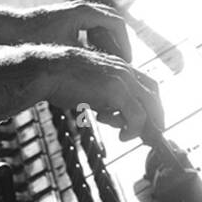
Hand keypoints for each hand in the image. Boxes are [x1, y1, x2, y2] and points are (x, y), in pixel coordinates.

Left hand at [22, 0, 131, 61]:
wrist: (14, 28)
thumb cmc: (36, 36)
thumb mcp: (67, 49)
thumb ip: (90, 55)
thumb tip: (108, 68)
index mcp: (85, 12)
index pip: (117, 24)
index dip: (125, 43)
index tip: (128, 59)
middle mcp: (83, 8)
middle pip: (113, 23)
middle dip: (120, 43)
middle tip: (125, 62)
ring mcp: (76, 12)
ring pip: (102, 25)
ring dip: (109, 42)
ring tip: (111, 62)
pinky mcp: (69, 18)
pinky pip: (91, 27)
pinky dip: (96, 41)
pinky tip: (93, 58)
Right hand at [49, 47, 163, 141]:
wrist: (45, 70)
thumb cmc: (59, 79)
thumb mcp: (87, 86)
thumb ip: (103, 97)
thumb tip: (111, 114)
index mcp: (117, 65)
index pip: (145, 83)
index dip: (149, 104)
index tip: (146, 120)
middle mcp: (123, 69)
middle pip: (153, 93)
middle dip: (156, 116)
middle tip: (149, 135)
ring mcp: (121, 78)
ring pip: (149, 105)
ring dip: (144, 125)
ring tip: (127, 136)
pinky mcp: (116, 91)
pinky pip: (137, 115)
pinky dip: (134, 129)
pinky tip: (122, 136)